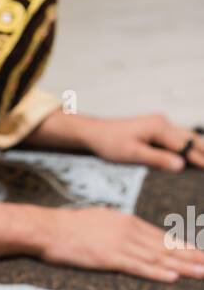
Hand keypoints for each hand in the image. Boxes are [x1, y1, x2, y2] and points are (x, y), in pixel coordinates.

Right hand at [0, 203, 203, 281]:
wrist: (47, 228)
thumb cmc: (68, 227)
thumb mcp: (99, 221)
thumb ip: (117, 230)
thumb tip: (129, 237)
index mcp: (127, 222)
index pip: (162, 237)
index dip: (184, 247)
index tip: (200, 254)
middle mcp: (129, 231)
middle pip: (167, 247)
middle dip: (192, 256)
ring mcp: (120, 245)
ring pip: (158, 257)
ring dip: (184, 266)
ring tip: (203, 272)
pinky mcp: (109, 258)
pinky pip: (138, 267)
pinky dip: (157, 272)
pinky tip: (173, 277)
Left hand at [30, 108, 203, 171]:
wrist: (95, 133)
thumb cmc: (110, 144)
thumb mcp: (132, 154)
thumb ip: (157, 159)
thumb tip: (181, 166)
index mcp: (159, 127)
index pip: (186, 145)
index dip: (200, 158)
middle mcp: (163, 123)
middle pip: (191, 138)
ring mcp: (161, 124)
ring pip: (186, 137)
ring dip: (198, 148)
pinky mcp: (157, 129)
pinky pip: (177, 138)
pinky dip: (188, 147)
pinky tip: (194, 155)